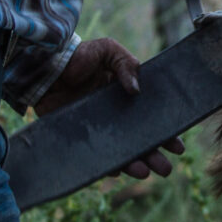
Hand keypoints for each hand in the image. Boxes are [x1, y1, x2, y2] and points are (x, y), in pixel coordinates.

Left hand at [33, 37, 186, 179]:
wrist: (44, 67)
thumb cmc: (78, 56)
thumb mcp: (107, 49)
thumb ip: (126, 65)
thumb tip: (137, 90)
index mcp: (126, 97)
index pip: (151, 118)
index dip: (166, 133)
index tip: (178, 146)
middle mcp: (115, 117)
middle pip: (140, 141)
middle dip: (155, 156)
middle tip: (166, 169)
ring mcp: (99, 130)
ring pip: (121, 152)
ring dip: (134, 164)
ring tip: (144, 172)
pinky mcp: (80, 138)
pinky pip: (96, 157)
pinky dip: (107, 166)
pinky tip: (116, 170)